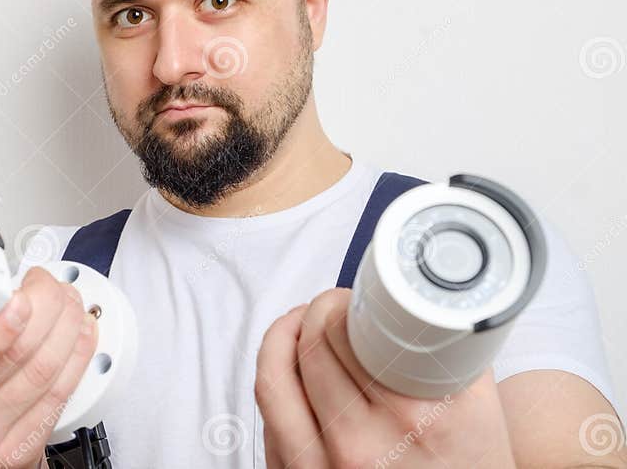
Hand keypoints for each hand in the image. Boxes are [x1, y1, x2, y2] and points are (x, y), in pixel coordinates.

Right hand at [0, 266, 98, 468]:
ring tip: (68, 302)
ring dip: (67, 327)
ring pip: (44, 373)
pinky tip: (80, 336)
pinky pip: (58, 400)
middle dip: (46, 305)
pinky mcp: (16, 455)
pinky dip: (77, 359)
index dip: (1, 316)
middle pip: (18, 354)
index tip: (18, 289)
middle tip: (47, 284)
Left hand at [255, 288, 516, 468]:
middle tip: (332, 307)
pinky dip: (277, 386)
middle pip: (311, 349)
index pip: (349, 332)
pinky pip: (270, 423)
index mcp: (416, 420)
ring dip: (281, 340)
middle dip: (316, 314)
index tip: (353, 299)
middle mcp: (362, 446)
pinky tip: (293, 373)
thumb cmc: (471, 468)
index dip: (342, 304)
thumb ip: (451, 351)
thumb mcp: (480, 411)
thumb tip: (413, 299)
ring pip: (274, 381)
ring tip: (298, 325)